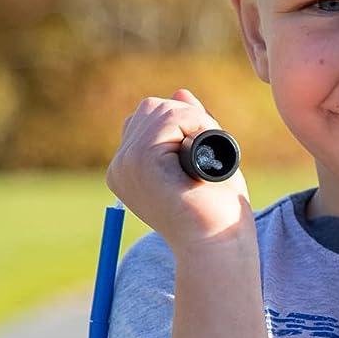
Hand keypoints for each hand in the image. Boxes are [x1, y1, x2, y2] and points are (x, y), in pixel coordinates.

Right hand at [106, 88, 255, 255]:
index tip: (202, 155)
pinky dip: (195, 125)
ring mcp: (127, 163)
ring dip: (195, 122)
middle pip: (151, 107)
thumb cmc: (215, 212)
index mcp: (129, 168)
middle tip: (210, 156)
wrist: (217, 245)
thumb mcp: (203, 160)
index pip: (147, 119)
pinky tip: (205, 156)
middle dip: (187, 118)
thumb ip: (189, 127)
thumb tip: (180, 92)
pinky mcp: (141, 162)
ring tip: (208, 159)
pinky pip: (170, 118)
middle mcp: (121, 166)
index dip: (181, 124)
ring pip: (161, 109)